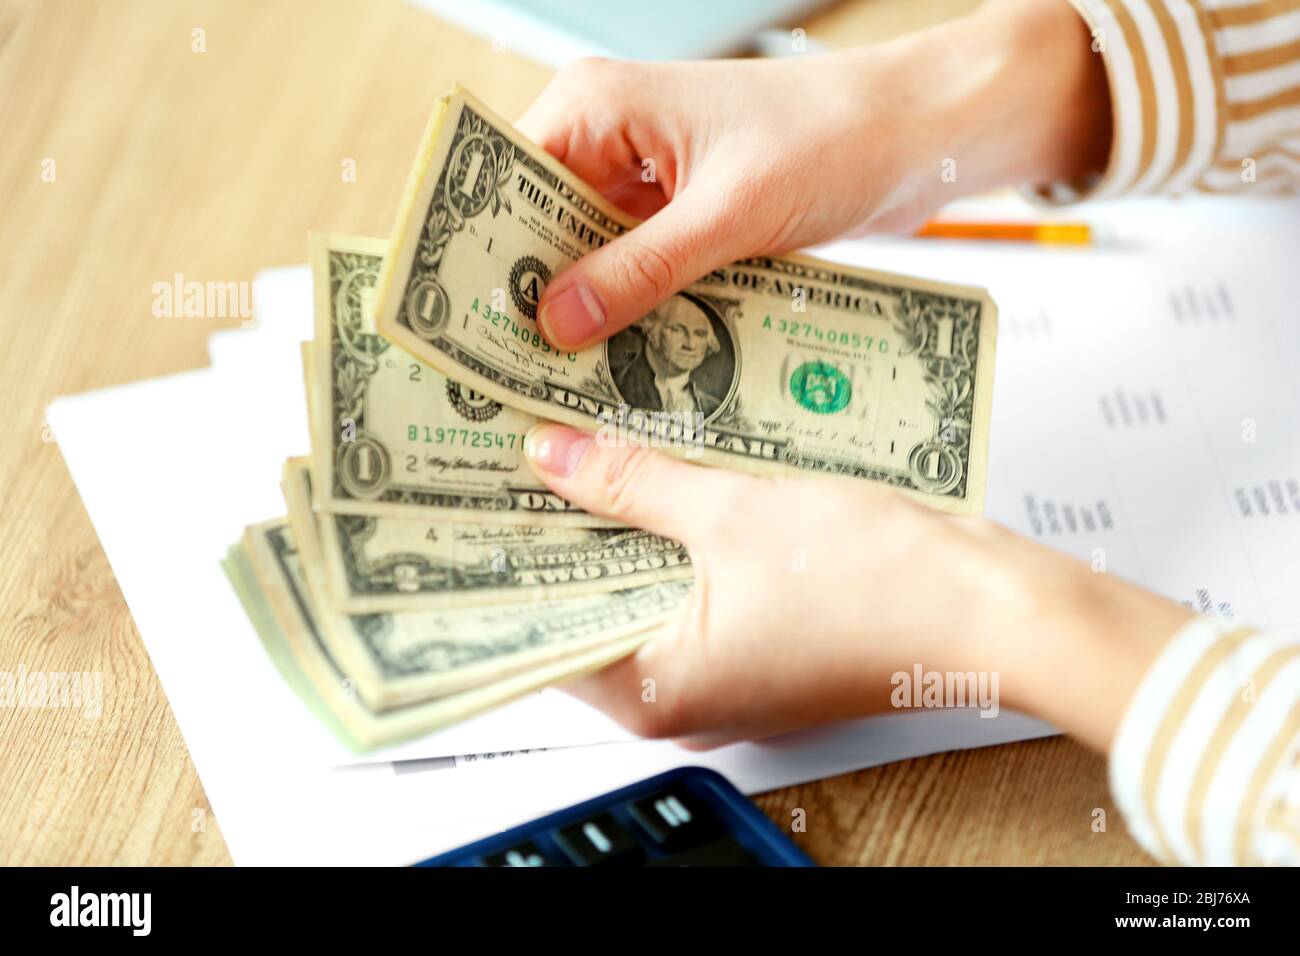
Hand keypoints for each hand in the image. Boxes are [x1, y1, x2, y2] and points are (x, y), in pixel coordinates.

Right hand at [516, 0, 1109, 350]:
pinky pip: (634, 273)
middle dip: (531, 298)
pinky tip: (620, 368)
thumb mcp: (729, 213)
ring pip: (586, 260)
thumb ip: (639, 270)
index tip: (463, 329)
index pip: (503, 183)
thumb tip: (556, 325)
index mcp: (598, 106)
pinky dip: (630, 315)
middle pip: (538, 229)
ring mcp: (646, 182)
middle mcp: (608, 139)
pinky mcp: (682, 219)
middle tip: (508, 380)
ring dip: (583, 317)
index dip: (482, 255)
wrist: (918, 135)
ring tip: (559, 388)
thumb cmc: (831, 139)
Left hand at [524, 424, 1191, 750]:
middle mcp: (684, 693)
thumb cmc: (881, 586)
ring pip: (644, 584)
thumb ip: (631, 481)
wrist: (995, 608)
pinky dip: (673, 528)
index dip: (501, 561)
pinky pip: (694, 579)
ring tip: (572, 441)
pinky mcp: (763, 635)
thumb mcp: (733, 512)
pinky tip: (656, 462)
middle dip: (558, 526)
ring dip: (618, 519)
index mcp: (657, 690)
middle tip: (513, 452)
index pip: (539, 631)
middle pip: (589, 600)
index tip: (464, 505)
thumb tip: (554, 457)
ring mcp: (726, 667)